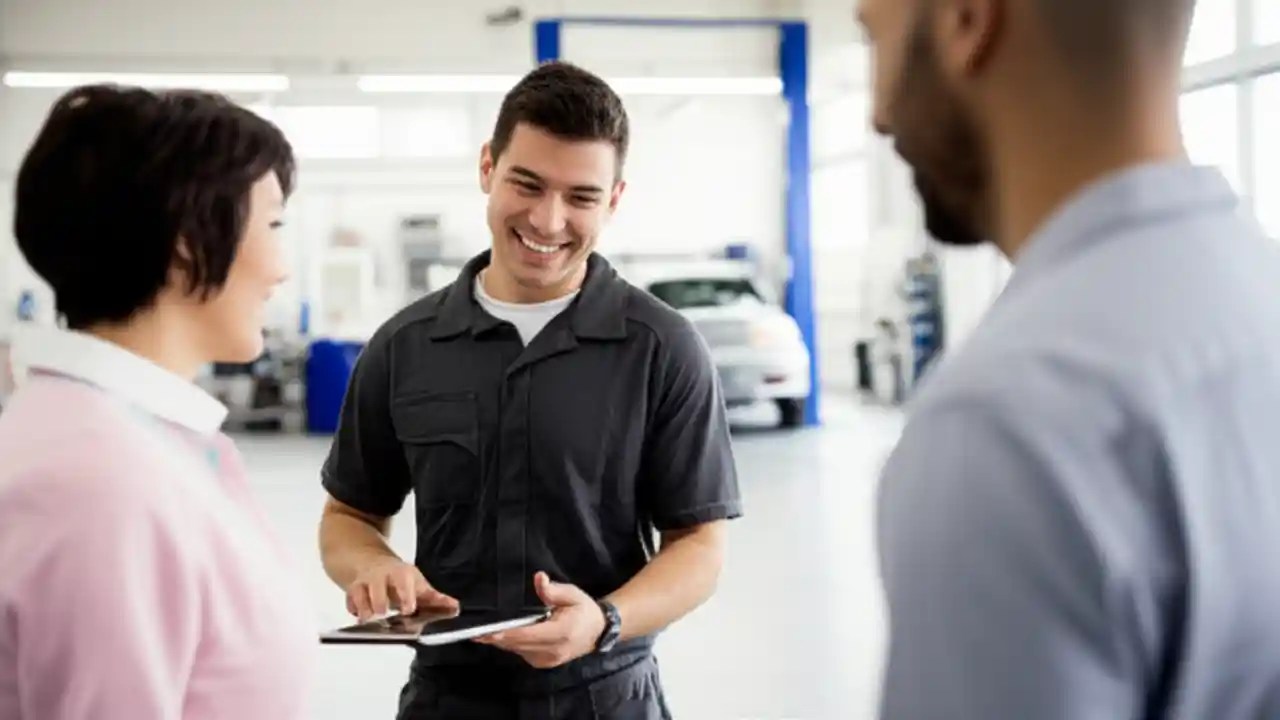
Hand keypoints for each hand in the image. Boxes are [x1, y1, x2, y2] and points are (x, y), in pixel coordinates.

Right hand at [345, 557, 458, 621]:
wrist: (372, 562)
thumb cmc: (399, 577)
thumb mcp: (417, 584)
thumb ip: (434, 599)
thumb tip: (454, 608)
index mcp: (400, 574)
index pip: (402, 581)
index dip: (405, 595)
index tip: (408, 609)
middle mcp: (380, 577)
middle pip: (377, 586)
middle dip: (379, 601)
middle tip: (383, 615)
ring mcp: (364, 583)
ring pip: (359, 593)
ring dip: (364, 608)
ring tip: (368, 620)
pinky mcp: (352, 591)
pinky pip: (349, 600)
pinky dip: (353, 609)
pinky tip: (358, 616)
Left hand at [474, 572, 606, 668]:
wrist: (598, 632)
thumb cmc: (584, 610)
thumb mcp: (572, 594)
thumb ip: (553, 590)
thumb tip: (539, 578)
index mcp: (561, 633)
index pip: (527, 635)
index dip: (505, 634)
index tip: (486, 632)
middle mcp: (553, 651)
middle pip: (518, 645)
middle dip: (496, 638)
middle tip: (474, 632)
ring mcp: (547, 660)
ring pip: (517, 651)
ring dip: (501, 642)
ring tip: (481, 633)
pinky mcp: (543, 663)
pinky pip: (522, 653)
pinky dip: (511, 644)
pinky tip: (501, 636)